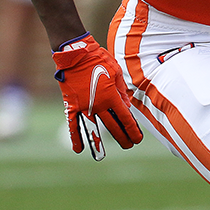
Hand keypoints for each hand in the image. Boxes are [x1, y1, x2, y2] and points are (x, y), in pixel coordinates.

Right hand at [52, 33, 141, 158]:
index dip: (133, 131)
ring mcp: (84, 107)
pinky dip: (75, 137)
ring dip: (99, 144)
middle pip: (113, 127)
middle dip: (122, 138)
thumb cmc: (99, 60)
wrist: (76, 54)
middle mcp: (99, 105)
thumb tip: (126, 108)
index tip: (137, 139)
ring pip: (94, 129)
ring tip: (103, 156)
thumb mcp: (116, 73)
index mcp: (112, 96)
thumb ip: (121, 92)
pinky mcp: (71, 106)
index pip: (126, 119)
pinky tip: (79, 149)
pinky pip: (73, 125)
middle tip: (129, 145)